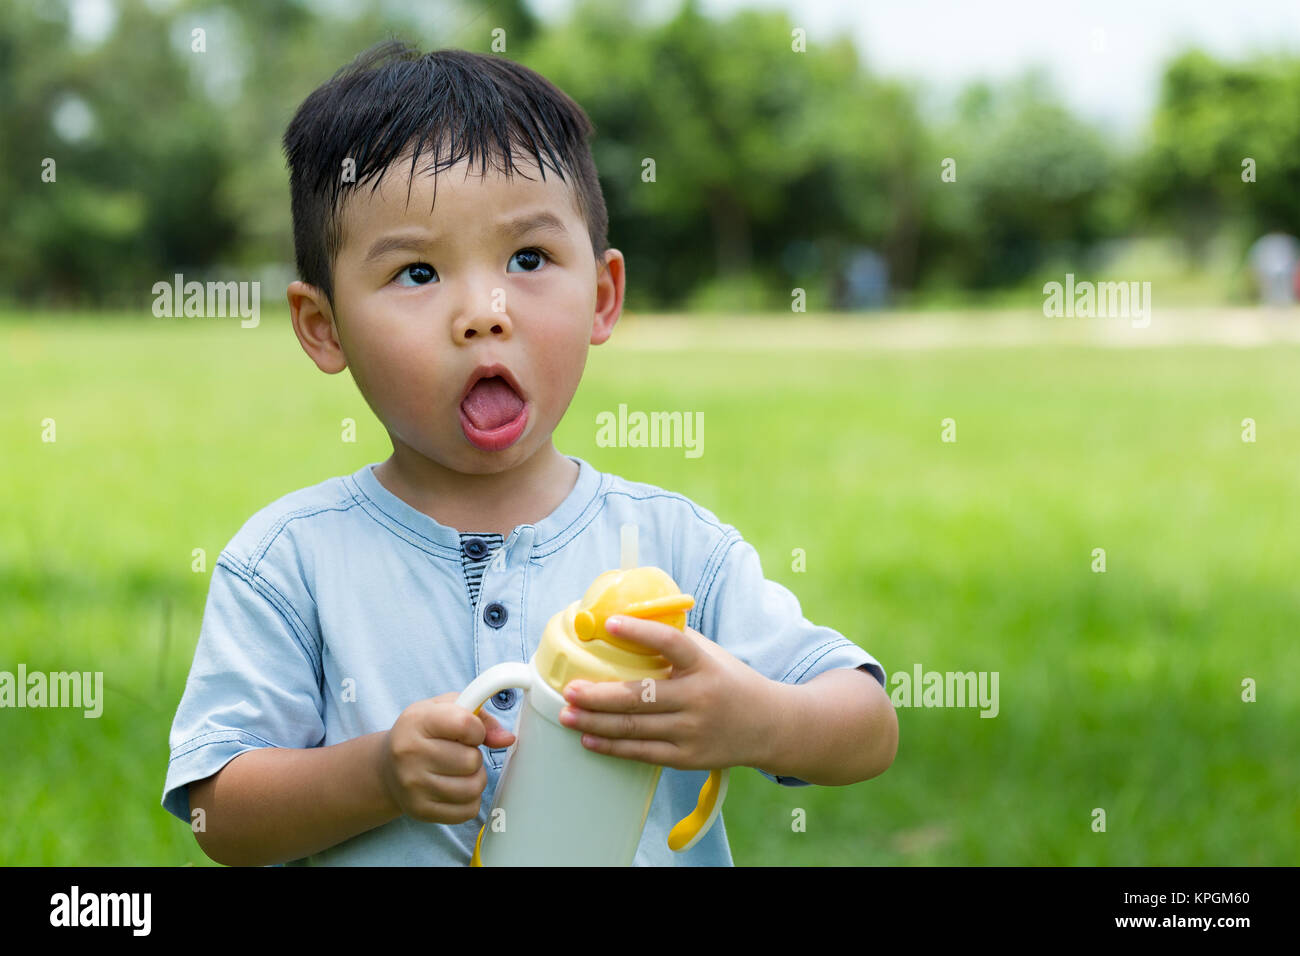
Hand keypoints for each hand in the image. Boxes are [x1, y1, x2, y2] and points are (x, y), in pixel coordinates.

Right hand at [381, 691, 515, 823]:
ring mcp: (413, 785)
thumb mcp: (445, 709)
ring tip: (461, 771)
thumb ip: (481, 717)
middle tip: (460, 753)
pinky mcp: (420, 810)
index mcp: (416, 721)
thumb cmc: (422, 733)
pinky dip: (470, 800)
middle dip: (474, 756)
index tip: (469, 732)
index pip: (465, 724)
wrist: (388, 767)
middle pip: (471, 760)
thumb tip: (506, 739)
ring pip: (473, 788)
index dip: (477, 729)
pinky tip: (456, 788)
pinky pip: (467, 810)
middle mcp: (409, 754)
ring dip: (475, 778)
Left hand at [558, 617, 775, 770]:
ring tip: (568, 714)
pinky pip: (643, 753)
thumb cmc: (730, 682)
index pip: (671, 643)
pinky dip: (613, 747)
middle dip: (599, 695)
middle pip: (641, 697)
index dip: (640, 633)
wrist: (769, 726)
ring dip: (596, 722)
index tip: (610, 623)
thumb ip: (676, 642)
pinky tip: (589, 738)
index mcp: (704, 665)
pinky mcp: (687, 758)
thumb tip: (628, 621)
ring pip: (635, 728)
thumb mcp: (711, 655)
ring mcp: (692, 732)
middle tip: (569, 689)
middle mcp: (699, 699)